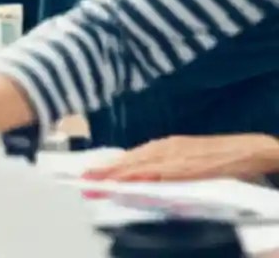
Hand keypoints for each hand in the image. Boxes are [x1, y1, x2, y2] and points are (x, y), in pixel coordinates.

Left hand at [82, 134, 278, 181]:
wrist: (245, 149)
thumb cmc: (216, 154)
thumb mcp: (184, 155)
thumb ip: (163, 163)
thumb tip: (142, 175)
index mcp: (163, 145)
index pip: (129, 156)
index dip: (108, 165)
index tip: (88, 173)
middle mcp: (164, 148)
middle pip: (129, 160)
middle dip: (105, 171)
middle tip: (83, 180)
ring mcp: (175, 156)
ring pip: (139, 165)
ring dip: (117, 174)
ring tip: (98, 182)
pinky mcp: (187, 166)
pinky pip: (160, 173)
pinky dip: (144, 176)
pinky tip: (130, 181)